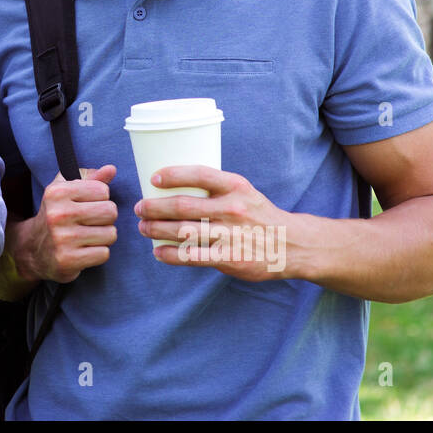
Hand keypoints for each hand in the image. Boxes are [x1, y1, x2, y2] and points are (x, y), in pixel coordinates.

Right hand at [12, 165, 117, 283]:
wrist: (32, 249)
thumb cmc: (56, 215)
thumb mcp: (66, 190)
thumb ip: (91, 178)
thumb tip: (111, 169)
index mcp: (58, 192)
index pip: (103, 191)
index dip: (100, 199)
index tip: (87, 205)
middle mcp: (58, 214)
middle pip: (110, 211)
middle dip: (105, 218)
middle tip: (91, 222)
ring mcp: (62, 239)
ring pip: (110, 234)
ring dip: (103, 237)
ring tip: (87, 236)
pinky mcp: (68, 260)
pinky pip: (104, 253)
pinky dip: (98, 253)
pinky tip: (84, 250)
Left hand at [133, 165, 301, 281]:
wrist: (291, 244)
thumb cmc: (258, 214)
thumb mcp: (244, 191)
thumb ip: (215, 187)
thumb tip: (172, 184)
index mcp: (236, 186)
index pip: (200, 174)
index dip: (173, 174)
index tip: (153, 178)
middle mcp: (233, 208)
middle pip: (183, 205)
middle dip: (155, 207)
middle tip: (140, 208)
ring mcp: (231, 235)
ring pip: (183, 231)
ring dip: (156, 229)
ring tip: (143, 228)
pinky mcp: (230, 258)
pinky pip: (192, 256)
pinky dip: (170, 254)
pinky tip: (158, 252)